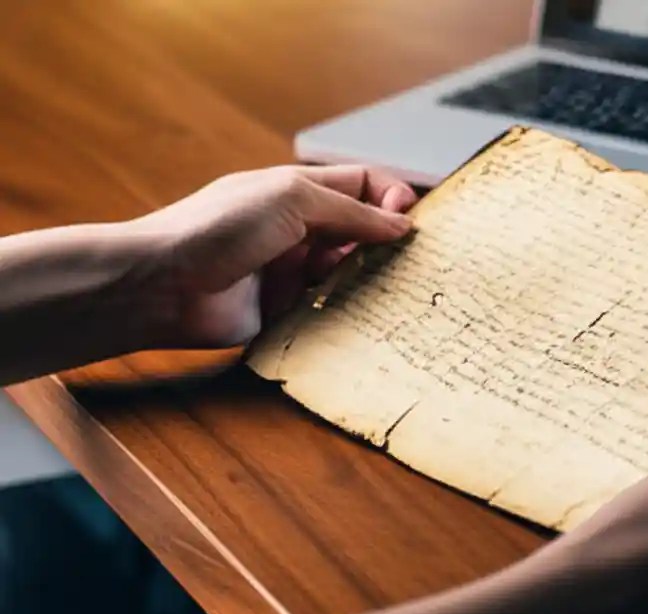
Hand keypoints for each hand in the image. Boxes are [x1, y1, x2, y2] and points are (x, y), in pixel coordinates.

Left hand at [127, 165, 416, 347]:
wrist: (161, 285)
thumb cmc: (216, 228)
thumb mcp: (291, 200)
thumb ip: (351, 211)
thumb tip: (402, 225)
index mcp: (300, 192)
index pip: (363, 186)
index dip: (391, 199)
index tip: (409, 223)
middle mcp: (299, 230)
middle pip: (362, 233)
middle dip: (388, 245)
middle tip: (413, 264)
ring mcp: (292, 271)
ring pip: (350, 275)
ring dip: (370, 282)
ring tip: (390, 293)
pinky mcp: (285, 312)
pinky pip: (328, 312)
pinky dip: (347, 315)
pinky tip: (363, 319)